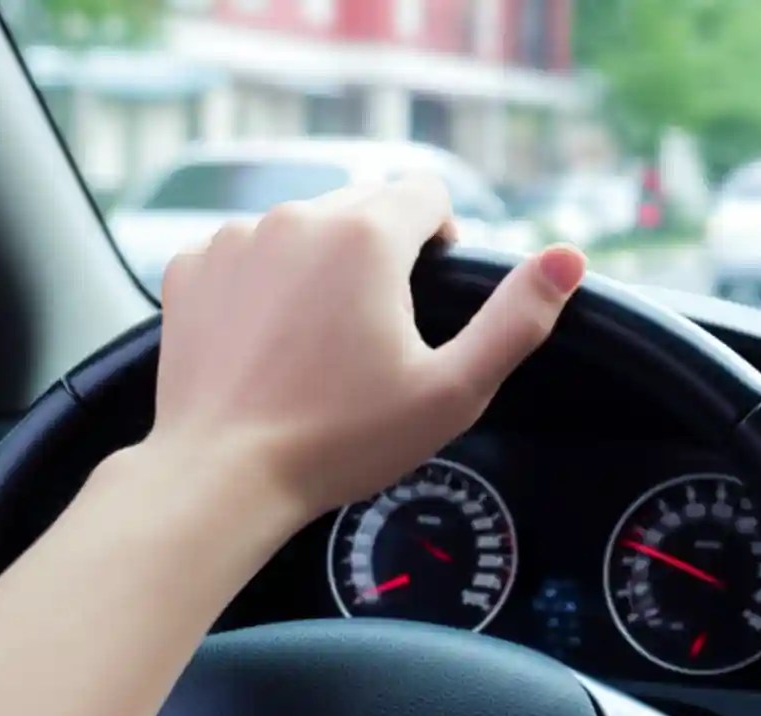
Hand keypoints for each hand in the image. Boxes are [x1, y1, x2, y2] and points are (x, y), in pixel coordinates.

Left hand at [145, 174, 584, 521]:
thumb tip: (569, 258)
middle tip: (377, 332)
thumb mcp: (453, 389)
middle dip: (382, 252)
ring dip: (321, 263)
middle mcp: (296, 217)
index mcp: (366, 234)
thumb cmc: (342, 440)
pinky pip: (246, 253)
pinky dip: (263, 282)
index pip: (426, 191)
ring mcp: (235, 239)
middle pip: (364, 204)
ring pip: (303, 227)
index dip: (442, 237)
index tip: (429, 295)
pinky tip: (268, 341)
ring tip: (320, 341)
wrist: (221, 478)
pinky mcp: (190, 269)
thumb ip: (517, 318)